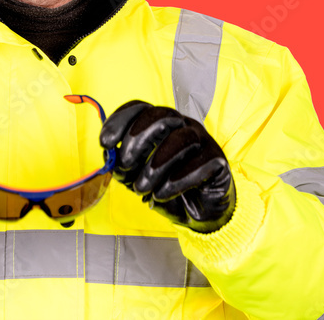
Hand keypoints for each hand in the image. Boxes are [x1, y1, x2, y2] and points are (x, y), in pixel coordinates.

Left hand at [100, 100, 234, 232]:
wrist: (197, 215)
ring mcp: (203, 140)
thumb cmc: (166, 189)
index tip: (104, 142)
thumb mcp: (136, 177)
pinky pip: (200, 162)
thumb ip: (122, 164)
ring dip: (156, 164)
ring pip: (181, 138)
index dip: (120, 120)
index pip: (140, 108)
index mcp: (161, 124)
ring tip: (142, 187)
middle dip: (137, 141)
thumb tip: (109, 154)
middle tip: (124, 167)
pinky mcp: (218, 159)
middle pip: (161, 116)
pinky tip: (162, 194)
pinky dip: (177, 180)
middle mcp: (182, 126)